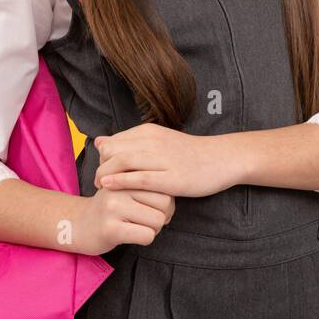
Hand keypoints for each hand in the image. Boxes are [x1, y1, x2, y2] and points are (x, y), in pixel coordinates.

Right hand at [71, 186, 174, 254]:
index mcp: (125, 174)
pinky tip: (131, 236)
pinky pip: (146, 235)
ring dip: (153, 229)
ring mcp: (113, 207)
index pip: (164, 186)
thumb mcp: (126, 187)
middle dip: (162, 216)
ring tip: (138, 227)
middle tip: (147, 221)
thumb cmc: (111, 208)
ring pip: (157, 220)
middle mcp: (119, 187)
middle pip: (165, 203)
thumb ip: (148, 183)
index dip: (166, 202)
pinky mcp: (110, 228)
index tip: (154, 209)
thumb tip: (175, 187)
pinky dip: (145, 239)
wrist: (78, 226)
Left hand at [92, 123, 242, 198]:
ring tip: (99, 185)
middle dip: (100, 166)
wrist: (222, 158)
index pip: (113, 141)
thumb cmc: (190, 153)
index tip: (101, 170)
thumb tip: (100, 141)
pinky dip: (121, 181)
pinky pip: (140, 177)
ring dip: (105, 174)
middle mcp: (154, 142)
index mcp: (150, 132)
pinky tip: (109, 186)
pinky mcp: (171, 177)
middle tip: (96, 181)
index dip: (102, 156)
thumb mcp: (159, 140)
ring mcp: (163, 159)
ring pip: (124, 161)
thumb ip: (131, 142)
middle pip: (113, 150)